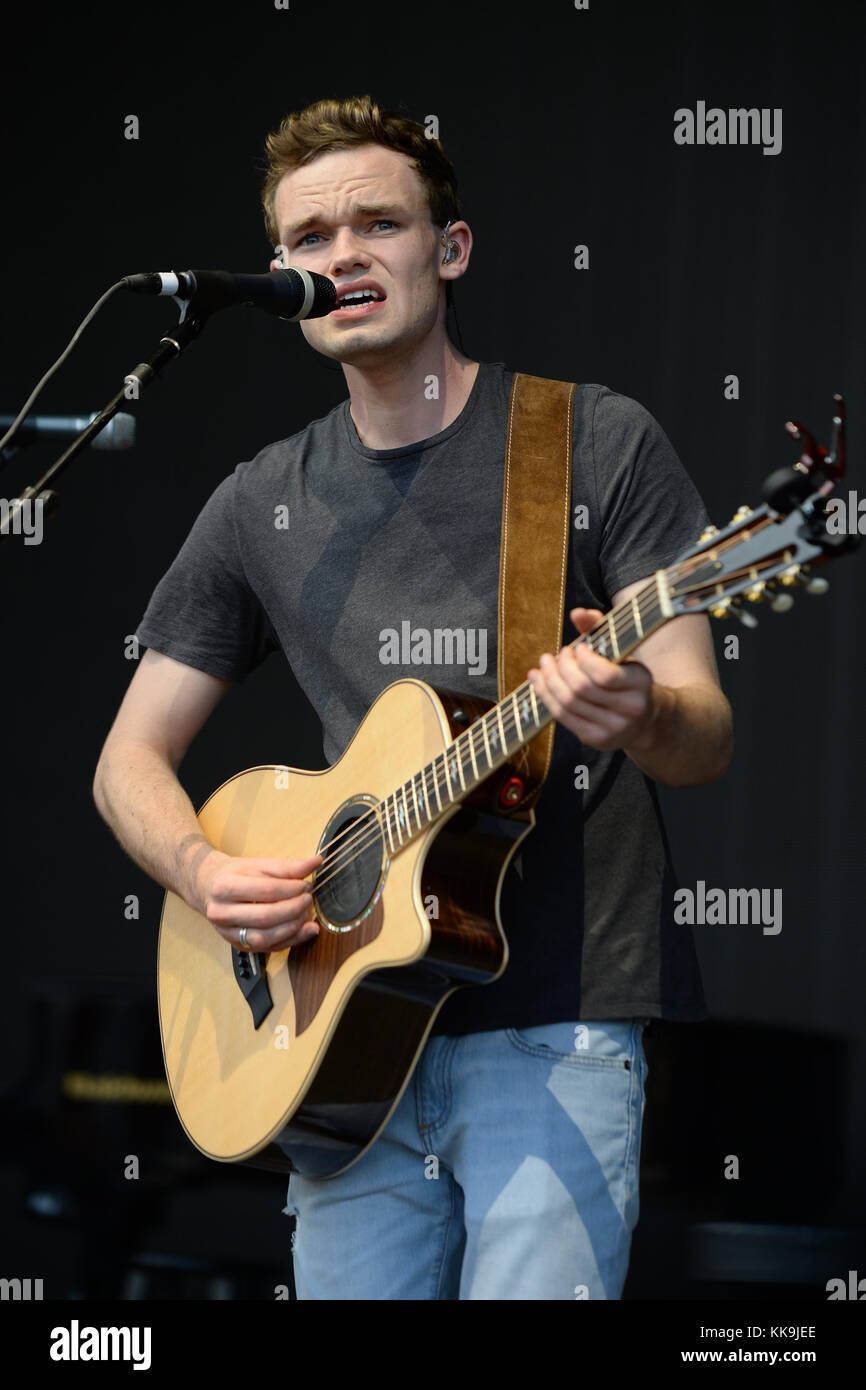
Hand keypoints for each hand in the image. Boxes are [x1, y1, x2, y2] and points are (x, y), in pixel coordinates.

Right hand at [194, 849, 322, 951]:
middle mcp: (221, 912)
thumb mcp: (257, 865)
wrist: (207, 887)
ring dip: (292, 928)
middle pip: (264, 916)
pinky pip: (266, 948)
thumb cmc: (233, 875)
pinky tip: (302, 930)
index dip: (291, 889)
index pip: (266, 890)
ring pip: (264, 938)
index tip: (307, 885)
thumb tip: (315, 862)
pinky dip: (288, 941)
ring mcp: (227, 932)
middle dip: (293, 909)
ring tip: (306, 915)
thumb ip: (287, 867)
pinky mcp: (237, 945)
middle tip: (308, 900)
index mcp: (225, 887)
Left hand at [527, 606, 656, 750]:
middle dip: (561, 669)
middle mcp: (631, 709)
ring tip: (543, 666)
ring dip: (549, 681)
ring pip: (569, 704)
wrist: (642, 718)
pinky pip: (563, 717)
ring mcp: (614, 728)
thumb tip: (576, 613)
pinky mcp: (597, 739)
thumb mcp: (620, 650)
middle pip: (582, 689)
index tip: (578, 647)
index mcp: (641, 683)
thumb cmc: (624, 674)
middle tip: (554, 656)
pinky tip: (539, 682)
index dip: (584, 660)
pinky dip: (546, 697)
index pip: (605, 675)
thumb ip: (599, 627)